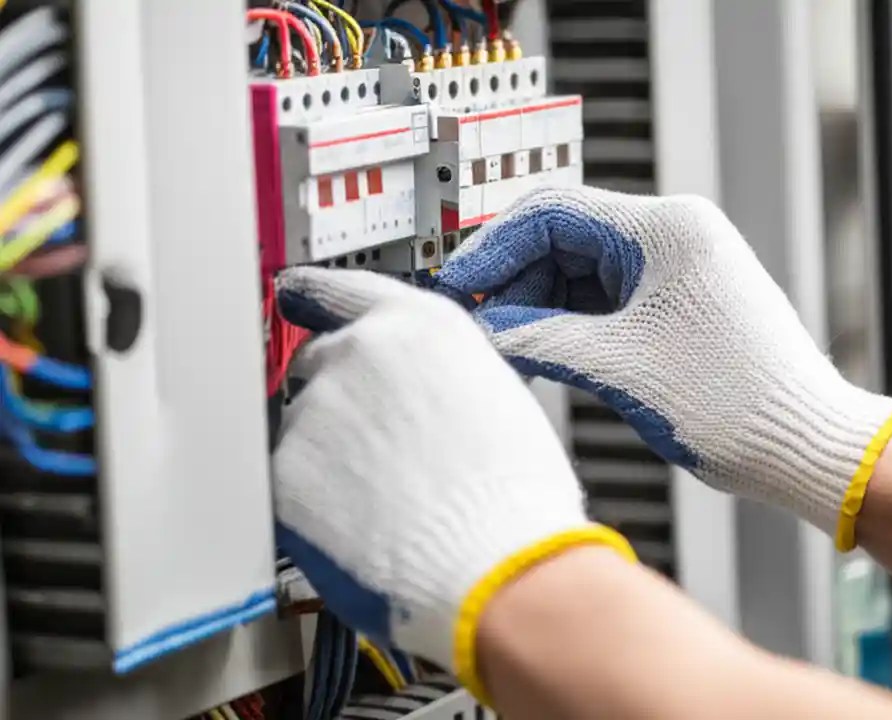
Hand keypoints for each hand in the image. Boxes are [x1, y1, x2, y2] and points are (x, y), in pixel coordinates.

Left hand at [271, 268, 634, 703]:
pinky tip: (361, 527)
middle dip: (340, 402)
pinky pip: (285, 484)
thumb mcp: (496, 398)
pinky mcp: (283, 473)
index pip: (340, 289)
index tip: (294, 299)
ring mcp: (313, 411)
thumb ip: (437, 373)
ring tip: (386, 502)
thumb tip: (413, 390)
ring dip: (329, 458)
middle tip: (380, 452)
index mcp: (418, 324)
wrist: (496, 569)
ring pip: (304, 429)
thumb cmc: (515, 499)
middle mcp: (358, 352)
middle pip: (319, 363)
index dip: (314, 298)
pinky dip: (311, 506)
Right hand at [433, 186, 891, 550]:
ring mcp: (681, 273)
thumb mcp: (619, 367)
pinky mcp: (683, 307)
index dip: (494, 250)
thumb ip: (542, 340)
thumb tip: (489, 330)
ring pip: (584, 276)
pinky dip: (573, 327)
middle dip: (516, 283)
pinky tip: (545, 357)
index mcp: (668, 230)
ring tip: (509, 352)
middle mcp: (676, 239)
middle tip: (478, 327)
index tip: (459, 288)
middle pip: (566, 242)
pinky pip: (610, 304)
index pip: (553, 213)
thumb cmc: (739, 400)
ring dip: (542, 310)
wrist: (806, 444)